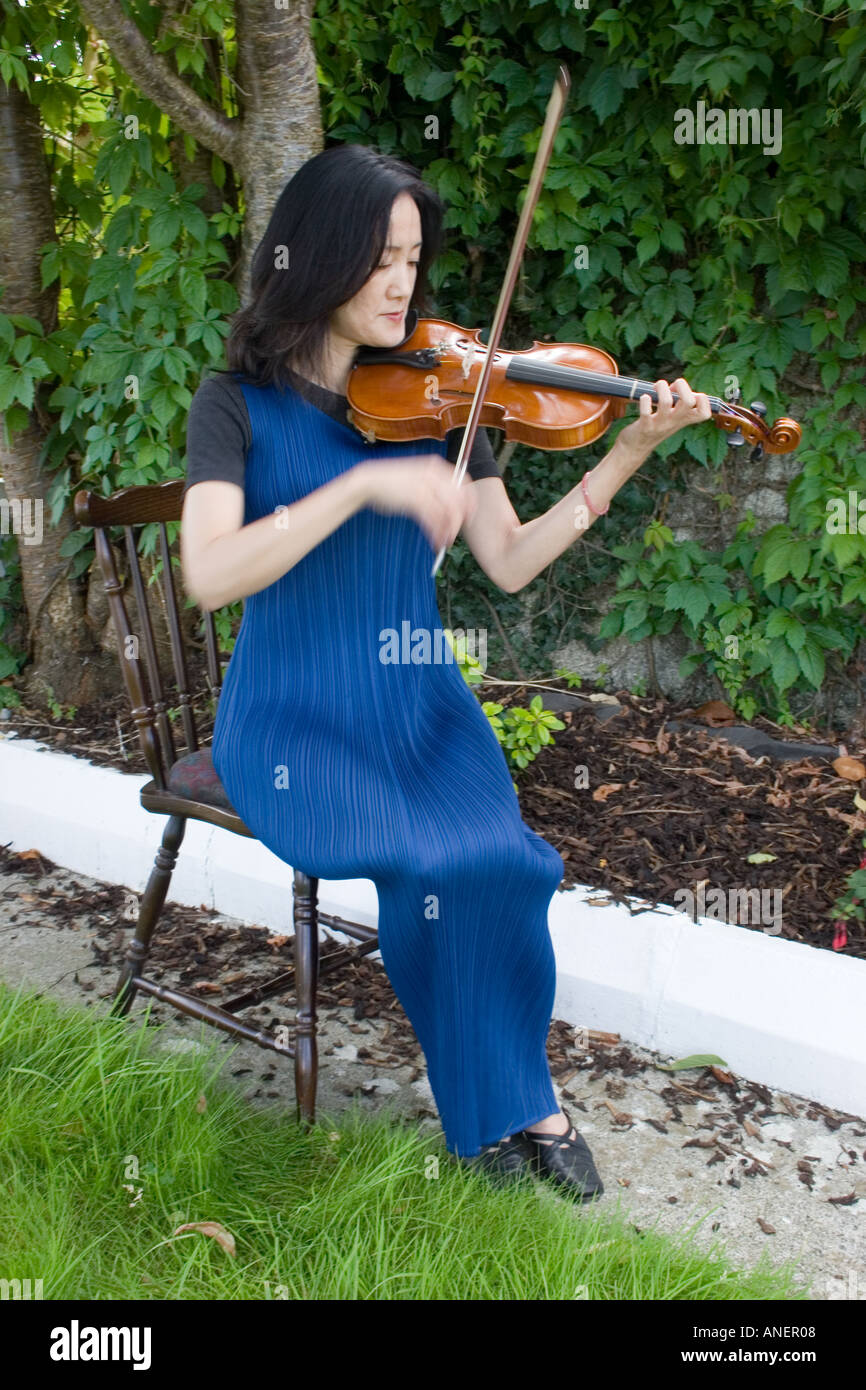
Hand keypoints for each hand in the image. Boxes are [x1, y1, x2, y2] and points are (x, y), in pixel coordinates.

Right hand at [356, 454, 477, 552]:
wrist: (369, 481)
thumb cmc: (394, 482)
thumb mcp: (419, 477)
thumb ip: (436, 487)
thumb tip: (454, 507)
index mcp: (436, 466)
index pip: (464, 483)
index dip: (470, 502)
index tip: (469, 516)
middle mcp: (433, 474)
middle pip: (459, 500)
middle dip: (459, 520)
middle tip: (455, 533)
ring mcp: (424, 486)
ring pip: (447, 512)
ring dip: (448, 530)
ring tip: (445, 541)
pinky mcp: (414, 498)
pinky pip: (432, 519)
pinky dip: (436, 533)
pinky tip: (435, 541)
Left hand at [618, 376, 712, 461]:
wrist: (635, 449)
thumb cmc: (655, 426)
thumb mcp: (673, 418)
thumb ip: (680, 403)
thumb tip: (679, 385)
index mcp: (684, 420)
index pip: (705, 413)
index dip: (702, 398)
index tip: (689, 394)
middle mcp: (674, 423)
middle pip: (689, 402)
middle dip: (681, 385)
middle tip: (671, 387)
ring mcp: (660, 425)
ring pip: (666, 402)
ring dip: (661, 387)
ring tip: (655, 387)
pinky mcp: (645, 427)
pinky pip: (646, 412)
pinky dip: (645, 400)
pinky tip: (644, 398)